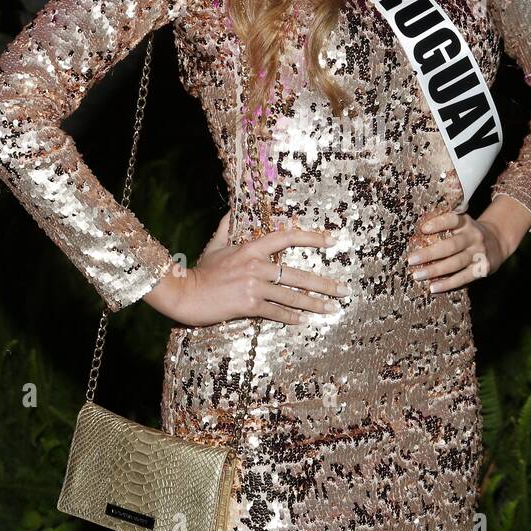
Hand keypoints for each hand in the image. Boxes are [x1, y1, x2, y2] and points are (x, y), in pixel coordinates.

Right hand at [143, 211, 349, 325]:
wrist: (184, 293)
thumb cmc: (200, 270)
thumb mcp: (215, 244)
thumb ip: (226, 226)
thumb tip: (232, 208)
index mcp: (251, 247)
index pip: (288, 237)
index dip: (313, 238)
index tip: (334, 240)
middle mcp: (257, 265)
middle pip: (298, 274)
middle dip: (325, 284)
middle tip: (345, 290)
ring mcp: (254, 286)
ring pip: (292, 296)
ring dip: (315, 304)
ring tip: (333, 309)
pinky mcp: (249, 305)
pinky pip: (277, 312)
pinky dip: (292, 318)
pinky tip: (305, 321)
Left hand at [406, 211, 508, 292]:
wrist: (497, 243)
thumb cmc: (468, 234)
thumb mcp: (461, 224)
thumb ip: (445, 228)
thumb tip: (416, 237)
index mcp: (466, 223)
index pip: (453, 220)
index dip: (439, 223)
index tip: (423, 229)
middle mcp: (474, 237)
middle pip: (451, 246)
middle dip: (430, 254)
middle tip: (411, 260)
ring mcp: (479, 253)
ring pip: (456, 263)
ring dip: (435, 271)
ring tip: (417, 276)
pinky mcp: (483, 269)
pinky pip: (463, 278)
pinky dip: (447, 283)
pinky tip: (433, 287)